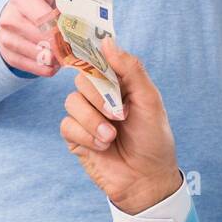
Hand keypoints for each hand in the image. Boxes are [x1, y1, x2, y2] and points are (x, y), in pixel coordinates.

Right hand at [0, 0, 78, 75]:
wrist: (7, 18)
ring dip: (62, 58)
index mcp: (21, 0)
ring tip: (72, 52)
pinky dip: (52, 68)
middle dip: (68, 44)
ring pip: (44, 56)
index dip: (66, 26)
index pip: (47, 19)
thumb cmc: (33, 0)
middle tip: (83, 45)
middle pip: (47, 40)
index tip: (80, 29)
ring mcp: (7, 41)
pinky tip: (59, 60)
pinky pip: (38, 69)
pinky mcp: (10, 57)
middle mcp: (10, 21)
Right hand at [60, 37, 182, 214]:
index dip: (90, 52)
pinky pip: (67, 125)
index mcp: (120, 84)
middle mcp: (100, 97)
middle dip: (99, 97)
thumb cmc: (153, 140)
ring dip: (93, 120)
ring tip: (112, 136)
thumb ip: (131, 70)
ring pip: (72, 102)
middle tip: (120, 115)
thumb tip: (108, 42)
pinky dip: (86, 135)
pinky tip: (103, 146)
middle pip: (82, 79)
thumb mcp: (149, 101)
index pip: (99, 59)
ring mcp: (87, 116)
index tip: (84, 42)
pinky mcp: (76, 137)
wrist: (146, 179)